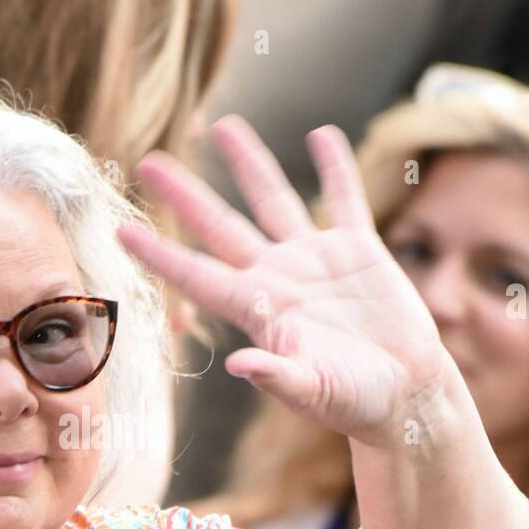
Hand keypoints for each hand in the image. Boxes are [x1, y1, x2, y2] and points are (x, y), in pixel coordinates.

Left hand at [119, 116, 460, 448]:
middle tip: (150, 162)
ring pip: (274, 200)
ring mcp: (315, 261)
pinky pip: (344, 199)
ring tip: (223, 125)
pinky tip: (321, 135)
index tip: (121, 232)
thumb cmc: (356, 403)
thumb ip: (278, 376)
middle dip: (186, 196)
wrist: (407, 394)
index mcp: (258, 310)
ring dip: (249, 163)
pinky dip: (335, 167)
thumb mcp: (314, 392)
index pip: (197, 275)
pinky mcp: (359, 251)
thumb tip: (240, 365)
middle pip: (222, 226)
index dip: (159, 255)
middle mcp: (278, 278)